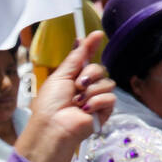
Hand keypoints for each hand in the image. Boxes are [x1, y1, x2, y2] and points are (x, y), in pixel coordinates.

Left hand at [15, 31, 113, 161]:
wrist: (54, 127)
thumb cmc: (51, 103)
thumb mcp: (60, 75)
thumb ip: (76, 57)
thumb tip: (83, 37)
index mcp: (74, 76)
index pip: (87, 58)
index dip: (92, 46)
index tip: (97, 34)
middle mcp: (87, 86)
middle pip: (100, 69)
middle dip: (89, 75)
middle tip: (77, 86)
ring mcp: (96, 98)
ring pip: (107, 83)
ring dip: (90, 91)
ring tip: (77, 102)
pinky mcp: (104, 111)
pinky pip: (110, 98)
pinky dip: (97, 102)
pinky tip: (85, 110)